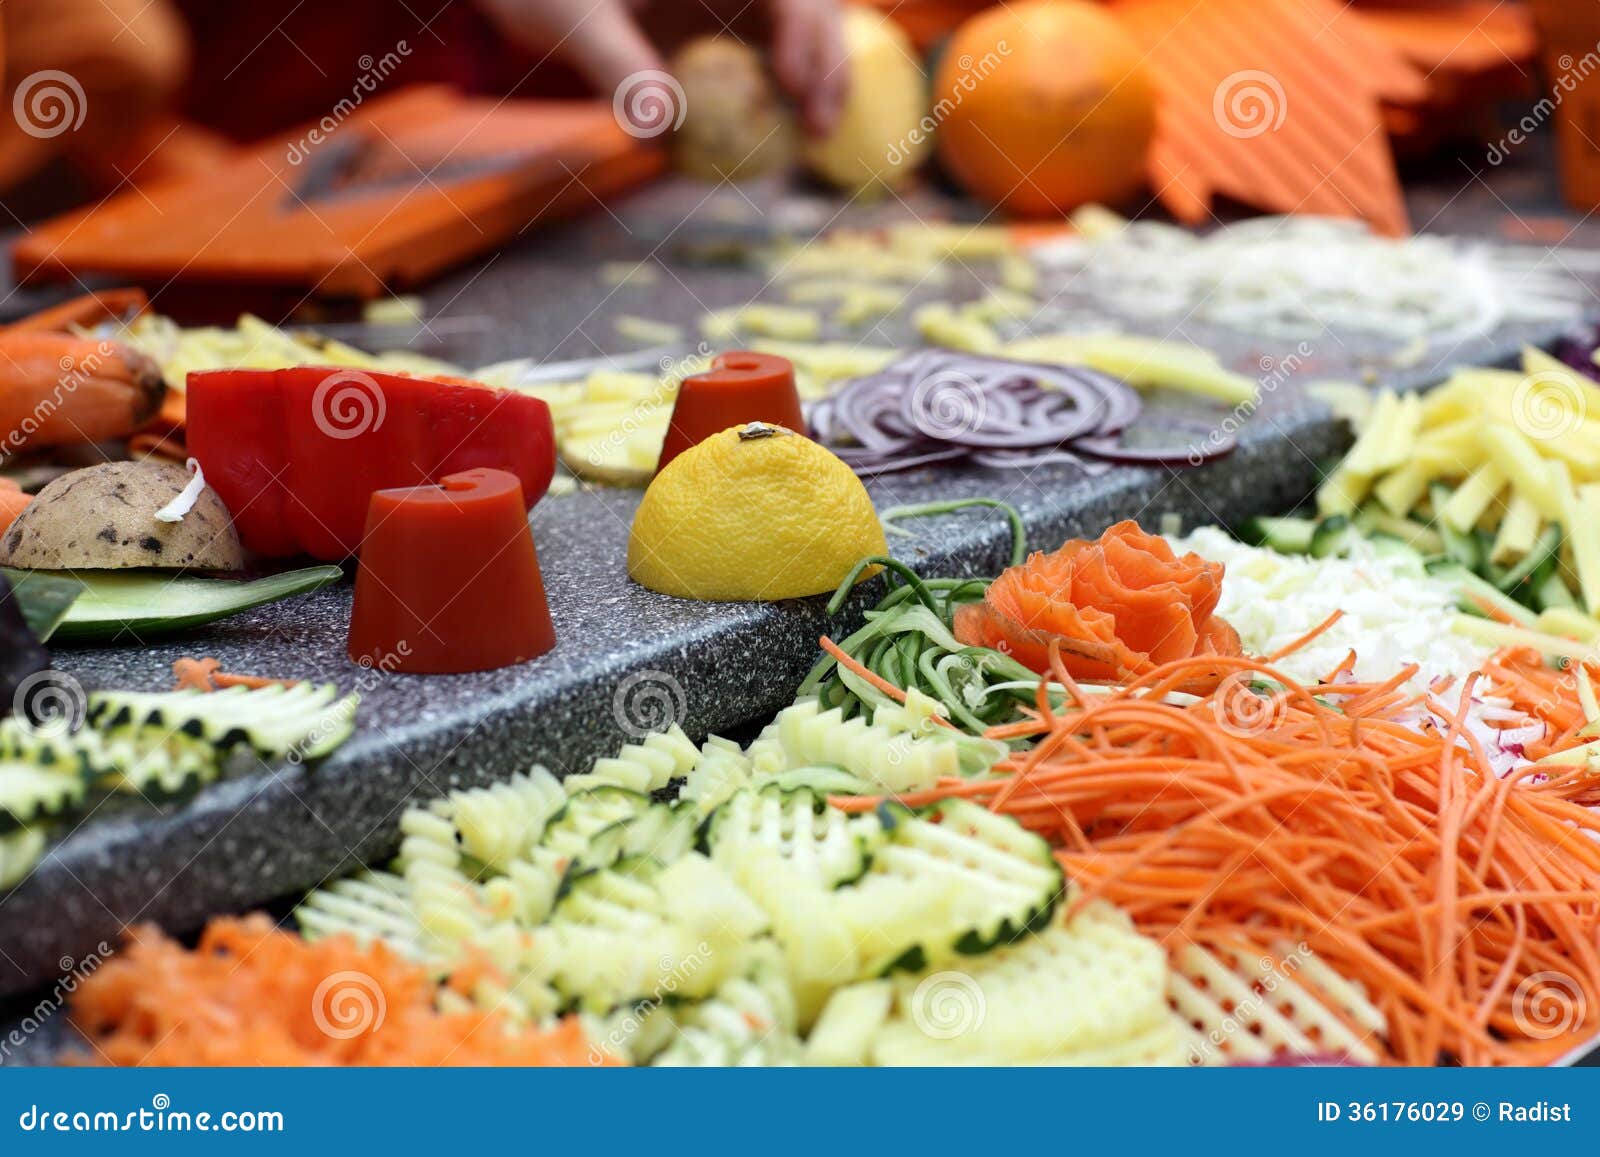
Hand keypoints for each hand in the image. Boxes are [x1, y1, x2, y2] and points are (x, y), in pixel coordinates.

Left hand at [476, 0, 847, 136]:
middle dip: (830, 62)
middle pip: (815, 5)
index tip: (792, 86)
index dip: (804, 31)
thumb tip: (658, 131)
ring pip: (808, 29)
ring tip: (814, 136)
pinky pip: (775, 55)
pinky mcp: (730, 25)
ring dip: (821, 80)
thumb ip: (616, 68)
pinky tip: (784, 136)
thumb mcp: (575, 22)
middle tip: (818, 129)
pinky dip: (789, 92)